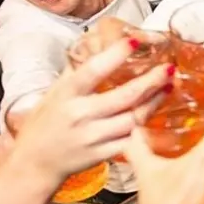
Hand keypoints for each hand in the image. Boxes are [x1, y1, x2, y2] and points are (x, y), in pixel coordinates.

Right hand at [5, 38, 172, 187]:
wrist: (36, 162)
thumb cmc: (45, 123)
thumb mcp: (55, 92)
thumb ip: (77, 72)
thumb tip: (98, 45)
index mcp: (66, 94)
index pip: (93, 70)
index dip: (116, 55)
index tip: (135, 41)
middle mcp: (80, 115)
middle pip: (124, 97)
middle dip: (151, 81)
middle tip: (168, 68)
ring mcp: (92, 137)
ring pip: (133, 119)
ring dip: (154, 102)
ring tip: (168, 87)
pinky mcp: (102, 155)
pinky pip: (131, 140)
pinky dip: (146, 126)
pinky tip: (157, 114)